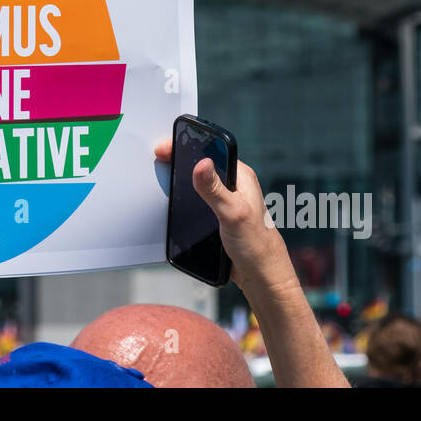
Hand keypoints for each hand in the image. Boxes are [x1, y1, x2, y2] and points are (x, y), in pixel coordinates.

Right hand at [154, 138, 296, 295]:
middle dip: (179, 162)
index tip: (163, 149)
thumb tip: (201, 163)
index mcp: (240, 176)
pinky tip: (174, 205)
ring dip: (180, 182)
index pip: (210, 150)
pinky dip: (184, 199)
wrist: (261, 275)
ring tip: (162, 181)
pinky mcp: (219, 215)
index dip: (185, 145)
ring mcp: (226, 199)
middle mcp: (234, 184)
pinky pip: (197, 201)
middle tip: (158, 164)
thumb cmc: (257, 245)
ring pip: (197, 183)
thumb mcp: (233, 214)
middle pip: (201, 164)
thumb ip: (215, 189)